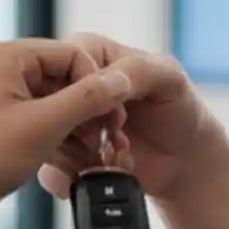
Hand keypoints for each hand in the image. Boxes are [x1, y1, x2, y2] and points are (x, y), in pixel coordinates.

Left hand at [0, 39, 133, 228]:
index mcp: (6, 58)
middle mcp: (1, 73)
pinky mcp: (2, 127)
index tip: (113, 114)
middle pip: (66, 79)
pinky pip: (44, 124)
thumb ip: (87, 99)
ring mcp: (1, 101)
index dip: (97, 84)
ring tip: (97, 154)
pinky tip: (79, 163)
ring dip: (81, 129)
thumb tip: (120, 80)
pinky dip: (63, 141)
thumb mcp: (44, 125)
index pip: (72, 55)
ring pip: (58, 105)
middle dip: (91, 110)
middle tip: (110, 137)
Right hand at [36, 33, 209, 200]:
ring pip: (44, 137)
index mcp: (87, 52)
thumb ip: (137, 70)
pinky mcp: (65, 155)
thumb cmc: (179, 107)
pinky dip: (77, 176)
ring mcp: (63, 121)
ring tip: (113, 158)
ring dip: (78, 154)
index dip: (83, 92)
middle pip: (46, 102)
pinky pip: (51, 170)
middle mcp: (69, 85)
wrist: (184, 156)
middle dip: (77, 127)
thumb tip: (105, 79)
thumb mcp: (168, 78)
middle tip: (108, 140)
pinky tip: (107, 172)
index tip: (112, 114)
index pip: (60, 62)